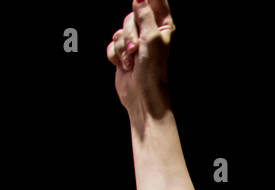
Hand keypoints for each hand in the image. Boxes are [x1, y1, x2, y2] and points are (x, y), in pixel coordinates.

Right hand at [108, 0, 175, 118]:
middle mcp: (150, 32)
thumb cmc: (153, 71)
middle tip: (136, 49)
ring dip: (123, 48)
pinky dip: (116, 55)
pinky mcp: (123, 53)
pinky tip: (125, 66)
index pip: (157, 2)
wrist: (142, 96)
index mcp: (163, 27)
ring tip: (132, 62)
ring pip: (119, 31)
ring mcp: (136, 42)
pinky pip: (112, 44)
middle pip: (131, 16)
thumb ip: (144, 15)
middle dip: (130, 34)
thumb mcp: (151, 38)